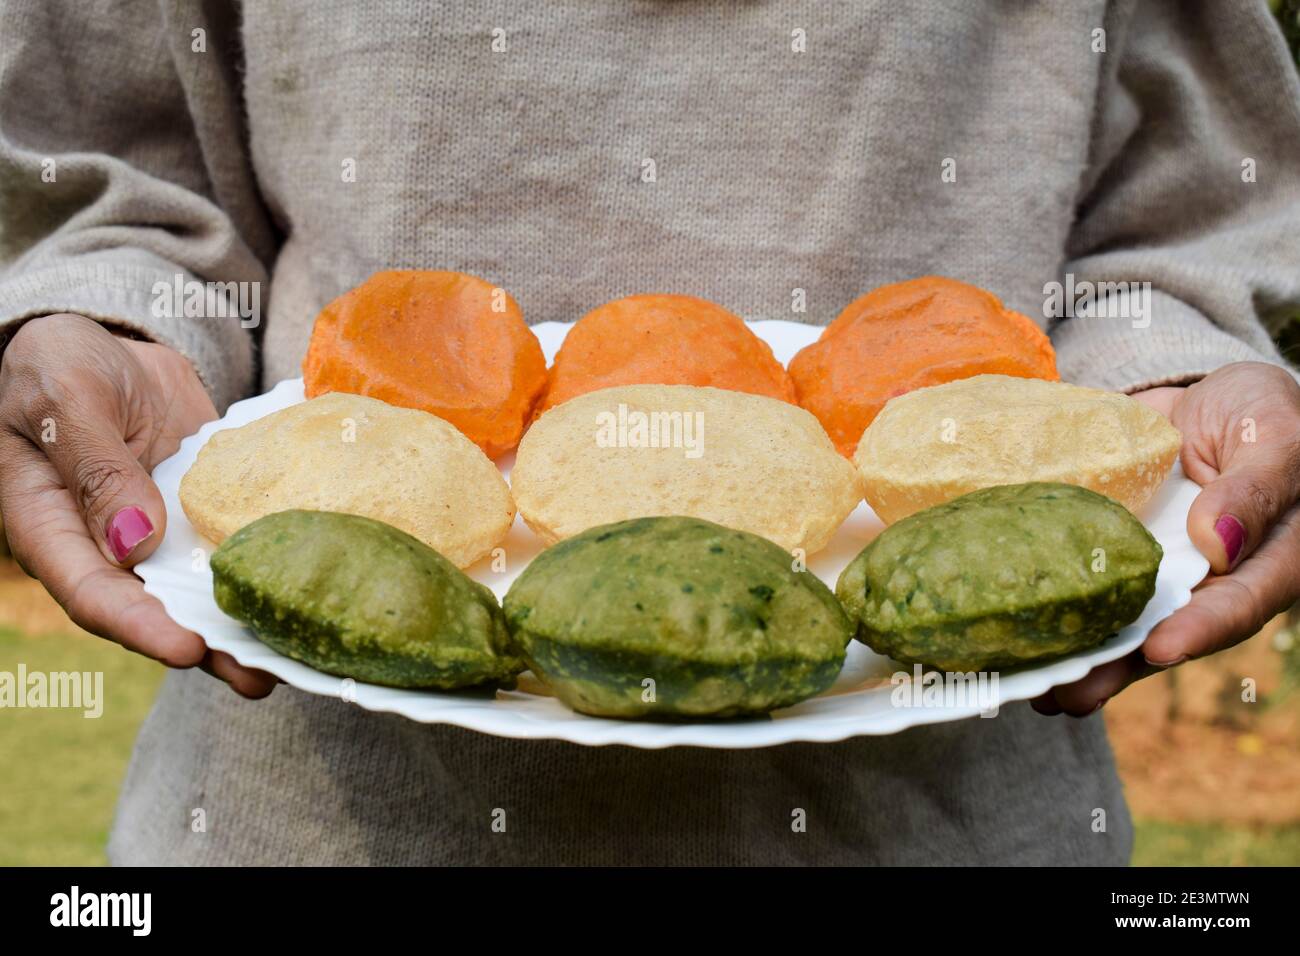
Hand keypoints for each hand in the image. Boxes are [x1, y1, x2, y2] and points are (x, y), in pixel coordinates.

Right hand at [0, 313, 274, 696]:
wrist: (101, 345)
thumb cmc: (58, 363)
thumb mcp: (64, 398)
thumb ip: (95, 464)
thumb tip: (134, 539)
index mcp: (53, 529)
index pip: (94, 594)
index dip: (141, 628)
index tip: (189, 649)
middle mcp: (107, 546)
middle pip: (156, 611)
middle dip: (210, 646)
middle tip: (265, 674)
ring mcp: (158, 534)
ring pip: (201, 590)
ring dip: (247, 621)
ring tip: (299, 653)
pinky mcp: (199, 513)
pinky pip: (232, 545)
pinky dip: (265, 565)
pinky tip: (309, 585)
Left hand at [1033, 361, 1299, 716]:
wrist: (1205, 397)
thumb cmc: (1257, 414)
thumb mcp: (1269, 436)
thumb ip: (1254, 486)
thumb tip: (1219, 543)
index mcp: (1266, 562)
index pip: (1236, 606)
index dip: (1196, 631)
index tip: (1156, 650)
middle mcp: (1206, 583)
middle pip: (1162, 634)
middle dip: (1113, 669)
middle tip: (1066, 696)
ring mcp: (1155, 573)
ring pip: (1115, 623)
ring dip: (1071, 657)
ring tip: (1026, 686)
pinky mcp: (1111, 556)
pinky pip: (1081, 583)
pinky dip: (1048, 608)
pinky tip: (1006, 632)